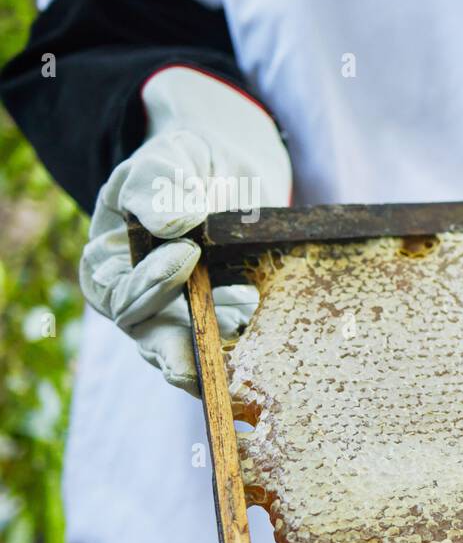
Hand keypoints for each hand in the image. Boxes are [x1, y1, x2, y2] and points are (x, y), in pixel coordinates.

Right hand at [79, 67, 290, 394]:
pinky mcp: (227, 321)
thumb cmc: (185, 164)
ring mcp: (185, 316)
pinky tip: (272, 362)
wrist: (229, 172)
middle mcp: (144, 301)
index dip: (147, 281)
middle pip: (150, 339)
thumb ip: (159, 186)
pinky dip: (251, 357)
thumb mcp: (167, 159)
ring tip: (236, 384)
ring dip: (214, 370)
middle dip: (173, 354)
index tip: (187, 252)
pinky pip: (235, 348)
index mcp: (110, 265)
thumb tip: (173, 224)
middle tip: (197, 365)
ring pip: (193, 355)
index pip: (116, 291)